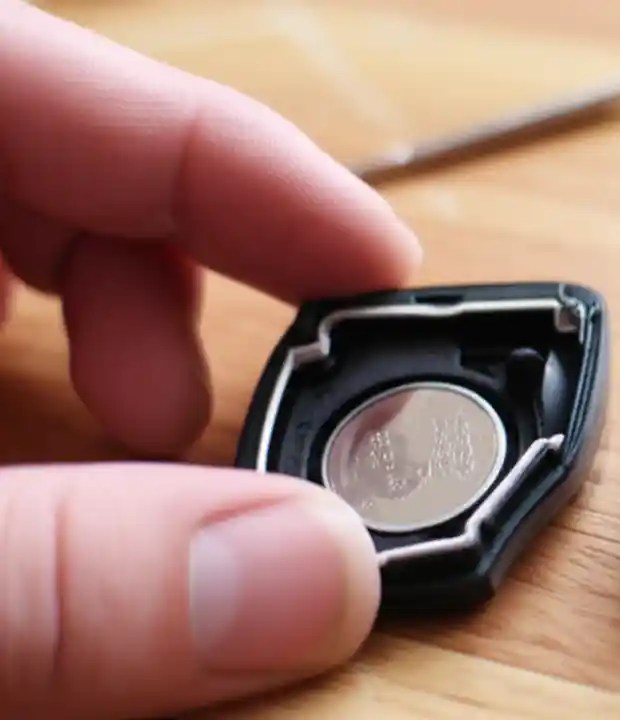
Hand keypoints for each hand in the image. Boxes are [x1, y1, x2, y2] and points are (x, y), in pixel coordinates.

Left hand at [0, 3, 419, 716]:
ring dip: (119, 337)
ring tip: (153, 445)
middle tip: (268, 390)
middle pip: (58, 151)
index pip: (78, 82)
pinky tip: (62, 476)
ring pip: (14, 232)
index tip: (377, 264)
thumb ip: (55, 584)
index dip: (246, 167)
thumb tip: (308, 582)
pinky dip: (48, 388)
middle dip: (190, 268)